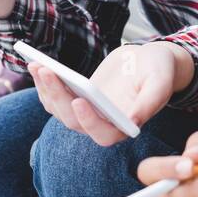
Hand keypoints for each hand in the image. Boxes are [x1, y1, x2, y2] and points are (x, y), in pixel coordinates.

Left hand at [29, 41, 193, 146]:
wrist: (149, 61)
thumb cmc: (160, 71)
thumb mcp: (160, 82)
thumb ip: (149, 103)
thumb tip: (133, 123)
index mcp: (125, 126)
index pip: (103, 134)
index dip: (89, 121)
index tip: (78, 100)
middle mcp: (103, 124)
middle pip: (73, 121)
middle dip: (57, 96)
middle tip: (47, 70)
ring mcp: (88, 112)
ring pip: (59, 109)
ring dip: (46, 89)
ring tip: (38, 65)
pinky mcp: (77, 97)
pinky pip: (55, 96)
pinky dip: (45, 82)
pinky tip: (37, 64)